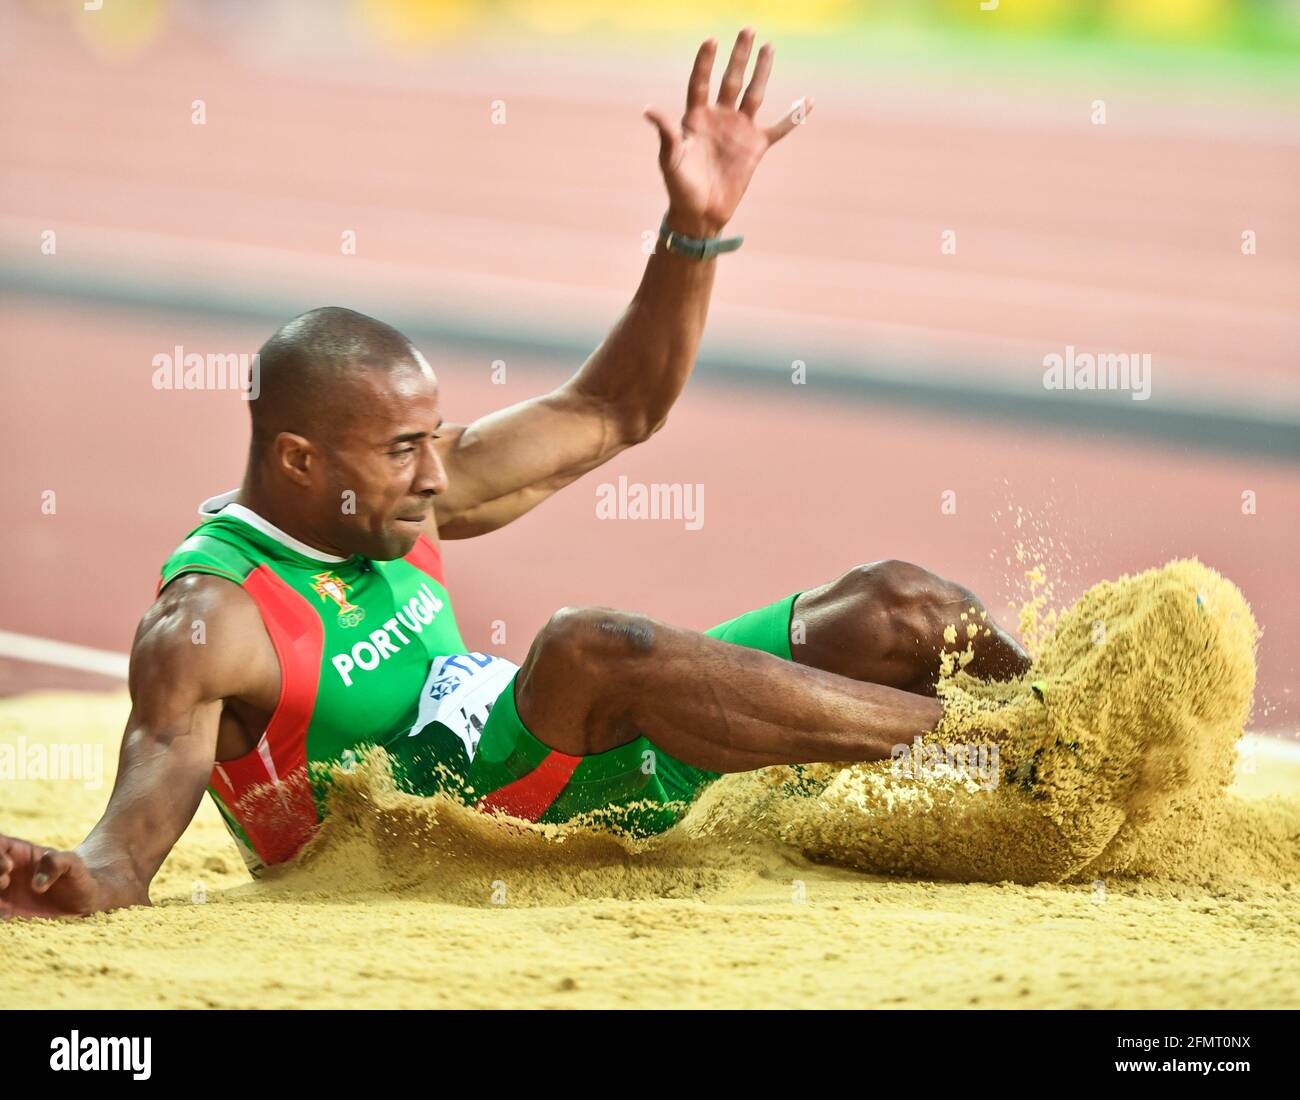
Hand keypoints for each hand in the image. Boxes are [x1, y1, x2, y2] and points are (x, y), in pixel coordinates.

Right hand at [0, 835, 106, 918]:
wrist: (82, 899)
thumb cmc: (76, 874)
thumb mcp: (73, 863)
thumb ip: (57, 863)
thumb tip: (37, 884)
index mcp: (19, 852)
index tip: (9, 867)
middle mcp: (6, 869)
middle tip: (5, 882)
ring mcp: (4, 889)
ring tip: (5, 905)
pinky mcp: (6, 907)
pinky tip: (10, 914)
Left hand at [644, 27, 812, 238]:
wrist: (700, 213)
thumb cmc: (680, 187)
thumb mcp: (670, 159)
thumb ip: (666, 133)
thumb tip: (648, 109)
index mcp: (695, 118)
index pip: (700, 82)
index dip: (704, 62)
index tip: (711, 40)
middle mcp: (719, 118)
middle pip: (730, 80)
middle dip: (739, 56)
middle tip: (748, 29)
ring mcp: (739, 131)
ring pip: (753, 94)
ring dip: (761, 71)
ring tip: (768, 47)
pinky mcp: (755, 148)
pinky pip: (779, 128)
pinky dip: (794, 116)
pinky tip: (808, 101)